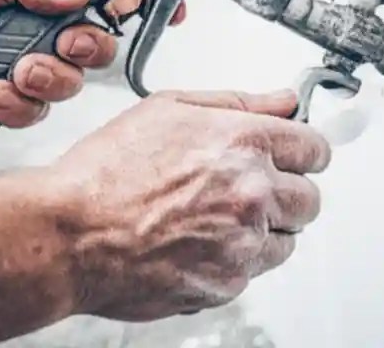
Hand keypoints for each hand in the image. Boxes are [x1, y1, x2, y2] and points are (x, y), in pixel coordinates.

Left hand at [0, 0, 184, 127]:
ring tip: (12, 73)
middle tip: (63, 44)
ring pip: (71, 83)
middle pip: (99, 41)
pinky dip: (15, 106)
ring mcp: (25, 69)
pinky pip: (35, 113)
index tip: (148, 7)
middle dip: (88, 45)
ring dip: (47, 79)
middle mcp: (39, 29)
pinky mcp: (7, 106)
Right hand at [47, 89, 330, 320]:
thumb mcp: (168, 109)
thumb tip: (283, 101)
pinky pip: (254, 270)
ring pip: (288, 239)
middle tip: (251, 189)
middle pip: (310, 198)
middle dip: (287, 192)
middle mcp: (252, 192)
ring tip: (216, 218)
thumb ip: (237, 102)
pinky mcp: (227, 282)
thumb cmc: (105, 173)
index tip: (295, 155)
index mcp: (244, 143)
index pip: (315, 148)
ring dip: (265, 229)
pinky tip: (198, 242)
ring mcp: (243, 241)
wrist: (68, 234)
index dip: (303, 151)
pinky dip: (235, 259)